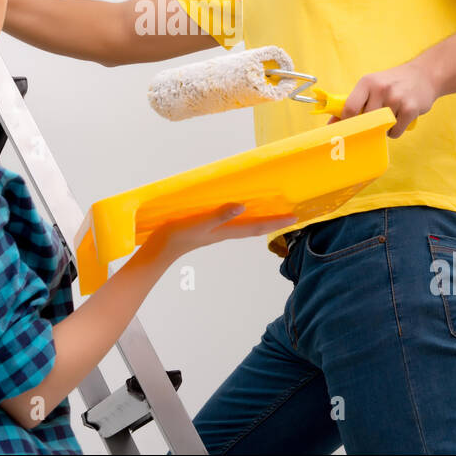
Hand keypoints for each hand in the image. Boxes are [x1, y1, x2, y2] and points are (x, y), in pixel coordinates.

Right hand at [151, 203, 298, 261]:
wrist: (160, 248)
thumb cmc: (178, 234)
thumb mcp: (199, 222)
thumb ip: (220, 215)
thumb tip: (242, 207)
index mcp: (227, 231)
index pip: (257, 226)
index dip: (276, 222)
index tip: (295, 218)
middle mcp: (227, 232)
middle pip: (257, 228)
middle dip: (274, 223)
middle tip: (291, 217)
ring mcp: (219, 232)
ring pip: (247, 227)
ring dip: (262, 221)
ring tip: (274, 215)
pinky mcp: (210, 230)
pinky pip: (235, 224)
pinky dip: (246, 219)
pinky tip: (243, 213)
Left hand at [326, 60, 437, 137]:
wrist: (424, 74)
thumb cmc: (392, 82)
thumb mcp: (371, 85)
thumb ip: (353, 103)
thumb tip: (332, 124)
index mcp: (367, 82)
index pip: (349, 107)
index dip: (346, 122)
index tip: (346, 129)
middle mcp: (381, 88)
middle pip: (365, 120)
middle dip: (367, 125)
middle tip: (372, 122)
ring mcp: (396, 98)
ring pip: (381, 128)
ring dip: (382, 128)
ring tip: (388, 117)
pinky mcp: (410, 108)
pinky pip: (395, 132)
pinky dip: (395, 131)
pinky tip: (398, 120)